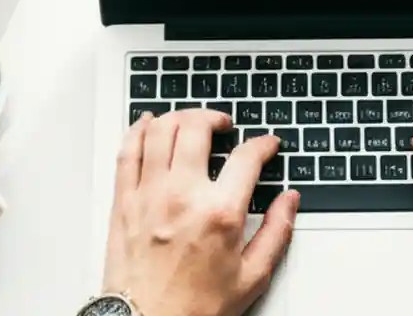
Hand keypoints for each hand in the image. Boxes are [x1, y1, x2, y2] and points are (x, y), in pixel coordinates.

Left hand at [103, 110, 299, 315]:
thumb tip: (289, 201)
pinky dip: (138, 130)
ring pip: (160, 130)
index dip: (263, 143)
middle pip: (196, 128)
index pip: (246, 157)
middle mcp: (182, 196)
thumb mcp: (251, 276)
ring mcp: (148, 195)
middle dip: (215, 117)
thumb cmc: (193, 308)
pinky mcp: (123, 201)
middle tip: (224, 125)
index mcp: (219, 213)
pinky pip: (128, 151)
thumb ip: (277, 232)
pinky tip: (148, 124)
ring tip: (191, 122)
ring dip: (180, 116)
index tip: (267, 145)